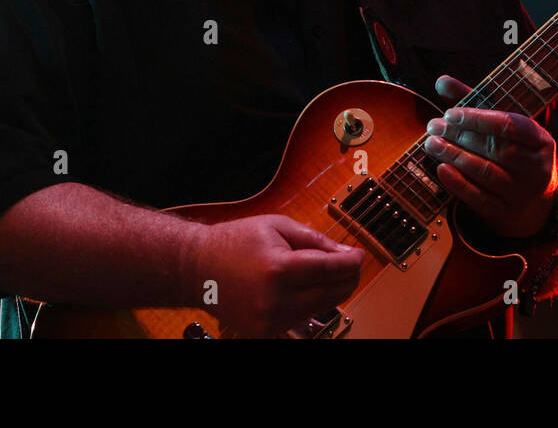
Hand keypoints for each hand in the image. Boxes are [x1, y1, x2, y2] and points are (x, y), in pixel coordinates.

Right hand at [190, 215, 363, 336]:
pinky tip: (303, 286)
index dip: (351, 262)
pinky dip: (309, 301)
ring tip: (324, 270)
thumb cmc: (235, 241)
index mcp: (278, 270)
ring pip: (320, 308)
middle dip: (347, 277)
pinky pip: (301, 317)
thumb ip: (314, 239)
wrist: (198, 268)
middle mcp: (275, 300)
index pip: (329, 270)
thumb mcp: (277, 226)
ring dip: (330, 290)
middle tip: (350, 263)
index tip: (359, 255)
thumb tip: (344, 253)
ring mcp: (270, 320)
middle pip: (331, 294)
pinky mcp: (265, 331)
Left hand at [424, 75, 557, 237]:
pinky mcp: (508, 213)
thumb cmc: (513, 151)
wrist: (536, 201)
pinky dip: (458, 183)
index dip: (478, 119)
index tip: (450, 113)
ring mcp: (523, 192)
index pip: (509, 125)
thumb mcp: (503, 125)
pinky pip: (480, 198)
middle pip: (495, 148)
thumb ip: (473, 101)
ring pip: (486, 172)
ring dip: (455, 156)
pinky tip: (441, 168)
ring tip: (432, 143)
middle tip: (433, 126)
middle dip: (460, 136)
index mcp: (540, 140)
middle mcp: (536, 167)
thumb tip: (441, 81)